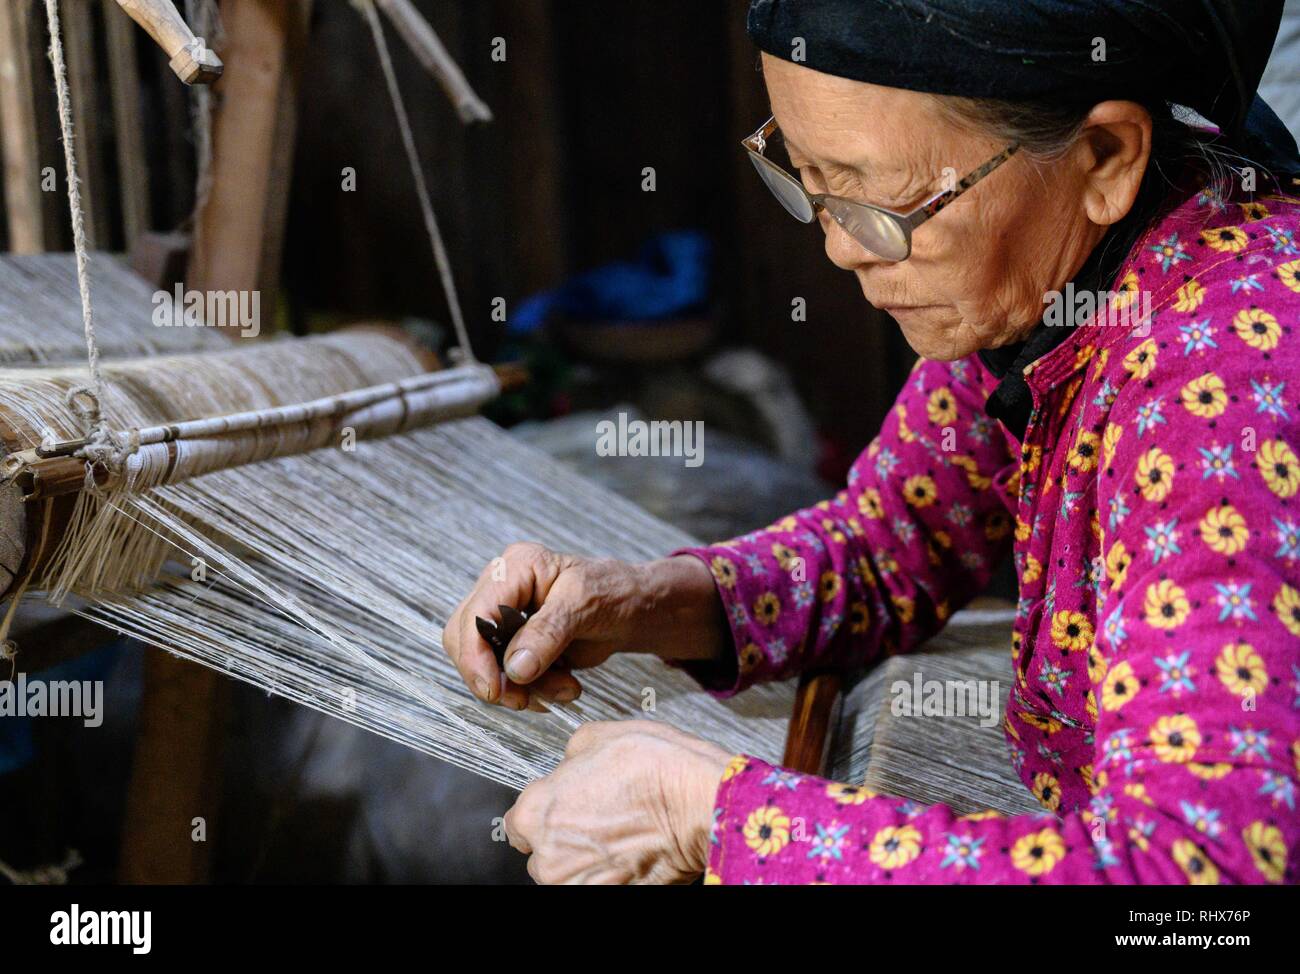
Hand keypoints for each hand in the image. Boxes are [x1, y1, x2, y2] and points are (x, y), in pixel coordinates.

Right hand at [444, 543, 725, 709]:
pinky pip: (508, 677)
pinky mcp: (517, 644)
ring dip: (523, 688)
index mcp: (514, 568)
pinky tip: (565, 687)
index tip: (494, 691)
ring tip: (566, 689)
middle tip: (525, 700)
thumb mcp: (585, 605)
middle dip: (496, 678)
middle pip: (467, 642)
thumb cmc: (615, 592)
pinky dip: (534, 691)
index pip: (475, 615)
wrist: (636, 609)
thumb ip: (548, 634)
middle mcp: (502, 590)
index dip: (475, 656)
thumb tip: (514, 669)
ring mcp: (507, 619)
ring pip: (486, 665)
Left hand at [504, 721, 730, 883]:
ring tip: (618, 838)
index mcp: (536, 812)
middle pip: (542, 854)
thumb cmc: (655, 769)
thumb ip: (569, 757)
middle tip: (599, 819)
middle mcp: (548, 856)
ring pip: (567, 876)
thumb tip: (569, 763)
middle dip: (565, 839)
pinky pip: (594, 886)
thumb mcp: (598, 736)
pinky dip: (607, 876)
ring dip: (585, 861)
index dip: (546, 811)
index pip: (517, 823)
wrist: (698, 802)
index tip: (565, 806)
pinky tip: (629, 854)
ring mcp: (577, 885)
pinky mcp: (605, 898)